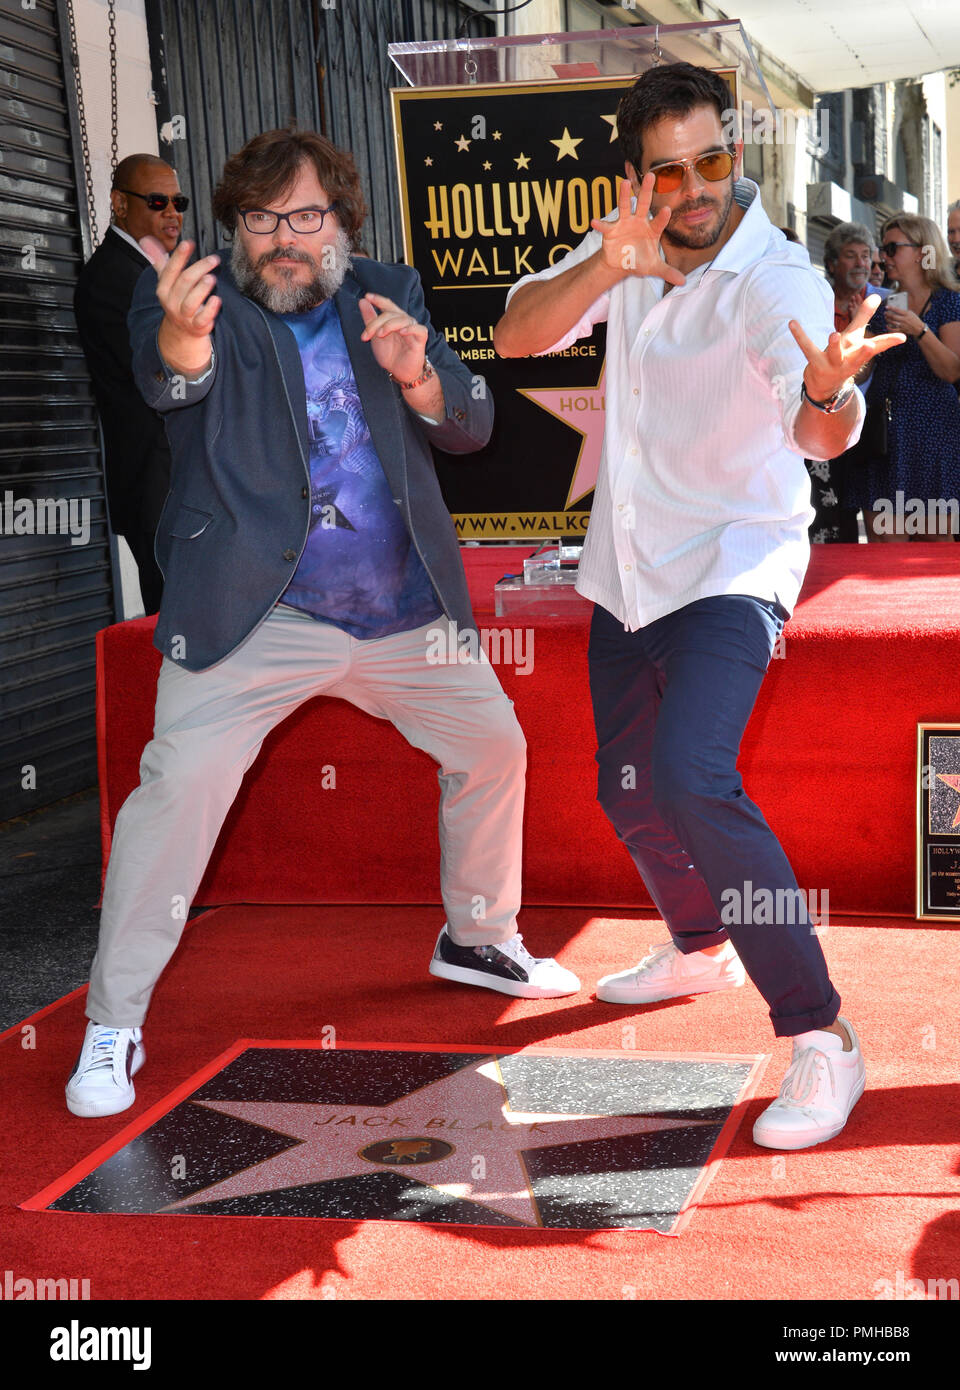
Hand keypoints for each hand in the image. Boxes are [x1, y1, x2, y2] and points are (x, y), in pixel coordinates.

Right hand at [140, 236, 220, 338]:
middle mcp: (172, 301)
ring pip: (191, 301)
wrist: (181, 330)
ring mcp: (184, 315)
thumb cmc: (176, 300)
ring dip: (202, 288)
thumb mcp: (166, 281)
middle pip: (184, 282)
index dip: (179, 256)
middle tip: (213, 259)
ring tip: (212, 278)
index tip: (188, 243)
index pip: (170, 269)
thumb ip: (159, 261)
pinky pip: (202, 318)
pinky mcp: (197, 326)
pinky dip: (210, 310)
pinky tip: (217, 299)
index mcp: (164, 288)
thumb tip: (146, 240)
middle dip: (199, 268)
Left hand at [359, 293, 427, 379]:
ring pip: (402, 319)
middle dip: (376, 323)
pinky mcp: (421, 338)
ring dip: (389, 325)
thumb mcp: (375, 336)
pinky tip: (402, 332)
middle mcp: (404, 321)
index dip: (378, 300)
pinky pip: (419, 329)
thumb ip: (369, 319)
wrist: (399, 372)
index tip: (367, 296)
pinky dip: (410, 329)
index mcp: (394, 319)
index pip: (388, 305)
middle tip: (366, 335)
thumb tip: (362, 301)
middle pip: (390, 313)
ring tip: (380, 334)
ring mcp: (413, 329)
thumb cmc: (390, 354)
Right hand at [589, 173, 685, 288]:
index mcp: (652, 230)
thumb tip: (684, 282)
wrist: (621, 263)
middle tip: (651, 175)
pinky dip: (600, 224)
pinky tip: (594, 222)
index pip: (659, 222)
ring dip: (624, 195)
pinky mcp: (611, 229)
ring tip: (624, 182)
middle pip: (644, 204)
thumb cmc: (640, 260)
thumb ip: (668, 272)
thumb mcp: (654, 268)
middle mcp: (639, 222)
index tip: (667, 210)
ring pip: (625, 206)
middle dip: (647, 191)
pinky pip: (605, 226)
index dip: (662, 217)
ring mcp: (624, 223)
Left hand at [790, 293, 904, 400]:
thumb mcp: (854, 338)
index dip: (889, 342)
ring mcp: (832, 364)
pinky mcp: (815, 363)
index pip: (878, 348)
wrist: (824, 386)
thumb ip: (863, 317)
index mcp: (860, 354)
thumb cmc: (843, 358)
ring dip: (834, 346)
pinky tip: (792, 323)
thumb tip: (875, 295)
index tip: (902, 338)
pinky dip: (800, 336)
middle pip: (858, 355)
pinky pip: (807, 348)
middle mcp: (848, 360)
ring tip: (834, 335)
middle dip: (864, 351)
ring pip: (834, 354)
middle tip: (869, 345)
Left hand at [884, 305, 924, 338]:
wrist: (919, 328)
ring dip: (888, 320)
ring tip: (886, 317)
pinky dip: (889, 328)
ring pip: (892, 322)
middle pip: (893, 316)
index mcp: (907, 314)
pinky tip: (887, 325)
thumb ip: (903, 311)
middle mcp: (904, 319)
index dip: (891, 308)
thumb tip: (895, 310)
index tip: (886, 307)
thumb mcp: (910, 313)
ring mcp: (902, 325)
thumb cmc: (914, 319)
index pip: (897, 310)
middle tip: (885, 313)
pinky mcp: (902, 330)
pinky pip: (893, 330)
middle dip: (887, 314)